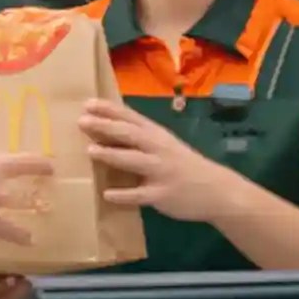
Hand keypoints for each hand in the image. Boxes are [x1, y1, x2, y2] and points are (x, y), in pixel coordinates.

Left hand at [79, 98, 242, 222]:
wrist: (217, 190)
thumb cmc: (184, 164)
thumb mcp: (165, 144)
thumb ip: (140, 137)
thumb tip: (105, 129)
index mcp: (158, 134)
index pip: (131, 117)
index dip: (109, 109)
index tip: (87, 103)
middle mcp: (159, 149)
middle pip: (130, 134)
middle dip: (105, 126)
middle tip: (81, 121)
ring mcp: (161, 172)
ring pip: (133, 160)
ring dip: (111, 155)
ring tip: (90, 151)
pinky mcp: (162, 195)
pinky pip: (140, 195)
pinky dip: (123, 195)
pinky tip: (107, 194)